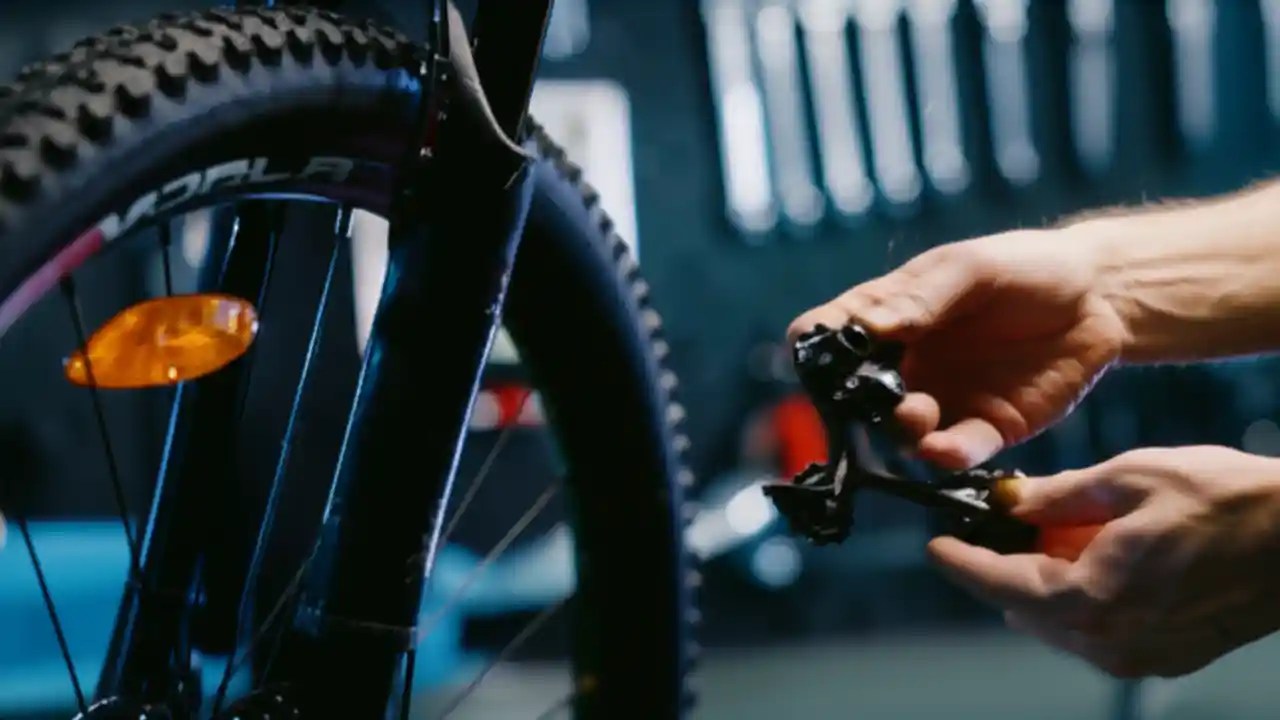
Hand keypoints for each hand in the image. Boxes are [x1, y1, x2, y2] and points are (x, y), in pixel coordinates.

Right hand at [789, 229, 1127, 468]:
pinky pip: (957, 452)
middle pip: (855, 395)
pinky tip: (947, 449)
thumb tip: (864, 327)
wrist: (1100, 295)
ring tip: (917, 417)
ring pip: (902, 432)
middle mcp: (905, 364)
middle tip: (873, 397)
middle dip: (855, 404)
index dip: (813, 351)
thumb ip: (921, 298)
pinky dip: (947, 456)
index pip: (826, 335)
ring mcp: (943, 399)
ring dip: (902, 430)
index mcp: (887, 316)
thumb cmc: (1026, 267)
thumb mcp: (970, 268)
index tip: (821, 360)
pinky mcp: (987, 429)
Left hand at [929, 445, 1279, 677]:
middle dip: (1011, 563)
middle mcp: (1109, 642)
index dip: (961, 562)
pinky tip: (1107, 554)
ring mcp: (1138, 657)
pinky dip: (1085, 594)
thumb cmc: (1226, 501)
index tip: (936, 545)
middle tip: (1020, 517)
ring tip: (1078, 529)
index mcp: (1093, 598)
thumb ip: (1056, 498)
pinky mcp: (1162, 656)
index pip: (1000, 585)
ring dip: (1049, 579)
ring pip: (1059, 621)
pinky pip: (1097, 630)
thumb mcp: (1128, 478)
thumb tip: (1007, 503)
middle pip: (1025, 607)